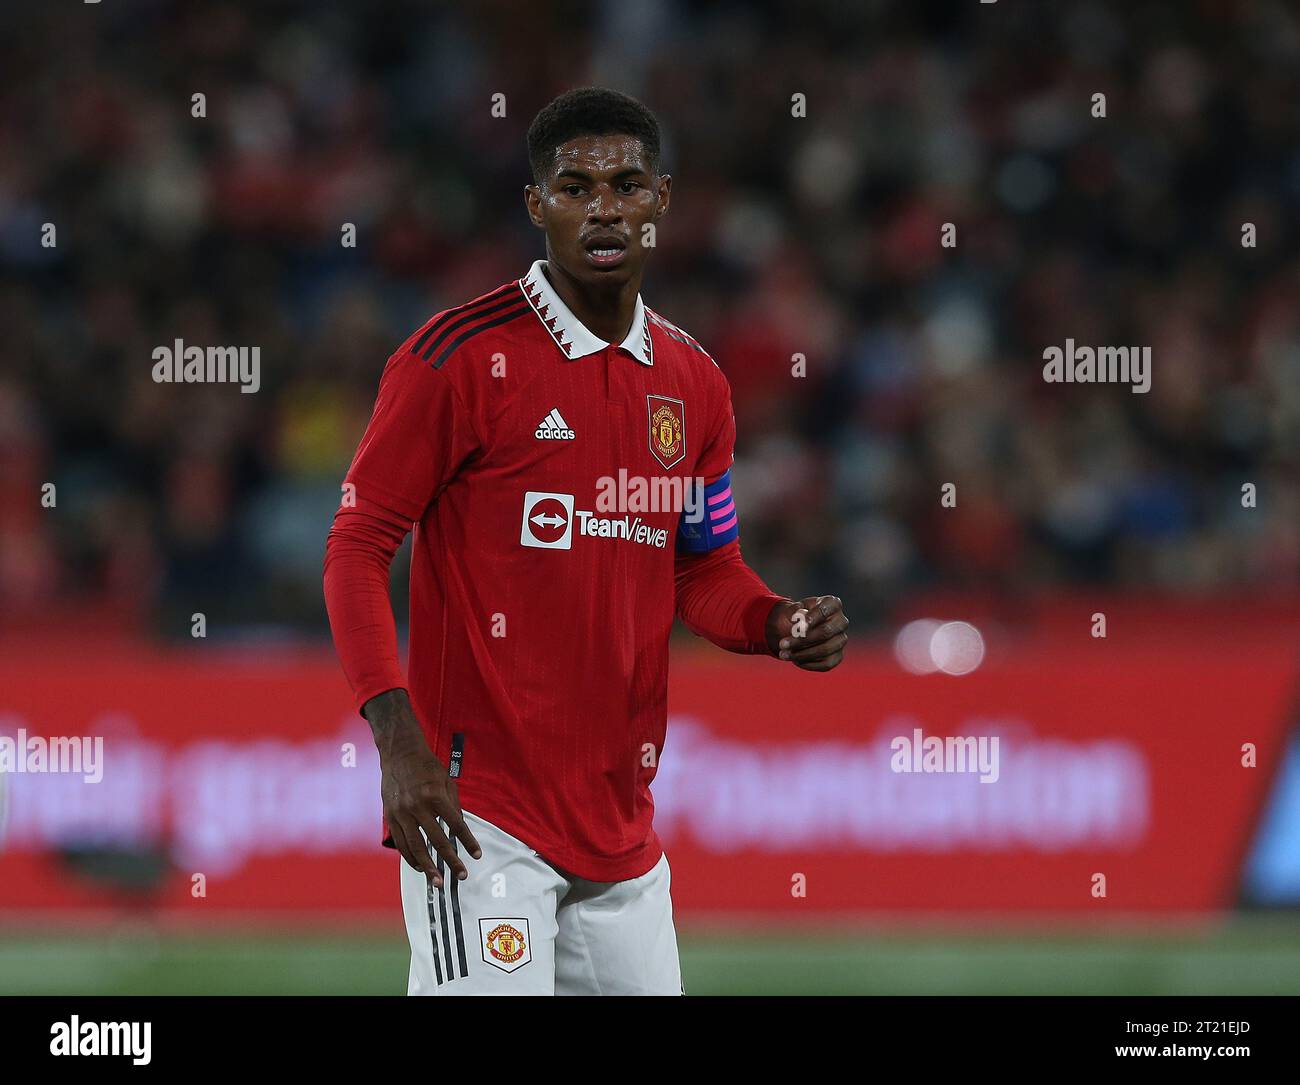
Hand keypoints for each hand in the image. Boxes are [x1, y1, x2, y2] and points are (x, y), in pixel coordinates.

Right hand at [364, 689, 481, 885]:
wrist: (399, 754)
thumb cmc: (427, 767)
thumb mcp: (446, 782)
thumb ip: (453, 806)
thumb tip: (459, 830)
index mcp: (435, 795)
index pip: (456, 824)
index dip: (467, 841)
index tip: (476, 855)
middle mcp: (417, 806)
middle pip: (437, 840)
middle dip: (450, 860)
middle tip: (461, 875)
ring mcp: (401, 813)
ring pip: (415, 847)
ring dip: (428, 867)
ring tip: (438, 881)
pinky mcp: (390, 817)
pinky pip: (401, 843)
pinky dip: (410, 857)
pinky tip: (420, 867)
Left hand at [766, 595, 848, 671]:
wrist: (797, 630)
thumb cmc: (796, 616)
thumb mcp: (792, 610)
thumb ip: (794, 612)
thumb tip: (798, 620)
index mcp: (832, 604)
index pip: (824, 610)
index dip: (811, 619)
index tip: (797, 627)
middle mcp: (841, 621)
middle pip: (826, 632)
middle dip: (802, 640)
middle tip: (782, 644)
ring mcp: (841, 639)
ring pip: (825, 649)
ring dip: (802, 654)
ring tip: (784, 654)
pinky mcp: (838, 656)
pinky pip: (826, 663)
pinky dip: (809, 663)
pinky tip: (795, 661)